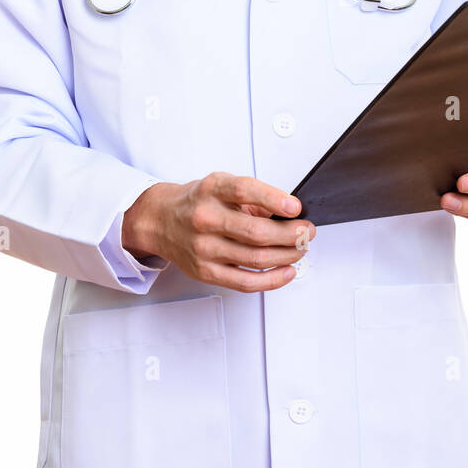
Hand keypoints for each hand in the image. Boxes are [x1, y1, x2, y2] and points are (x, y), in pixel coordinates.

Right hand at [121, 171, 315, 291]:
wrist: (160, 221)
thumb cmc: (197, 202)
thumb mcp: (221, 185)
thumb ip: (253, 197)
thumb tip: (290, 213)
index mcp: (211, 190)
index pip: (244, 191)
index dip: (274, 199)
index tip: (295, 206)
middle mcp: (205, 219)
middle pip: (256, 232)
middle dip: (291, 234)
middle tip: (307, 232)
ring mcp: (204, 248)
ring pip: (256, 259)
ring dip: (287, 256)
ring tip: (301, 249)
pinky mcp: (205, 271)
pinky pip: (245, 282)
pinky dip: (272, 280)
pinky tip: (287, 271)